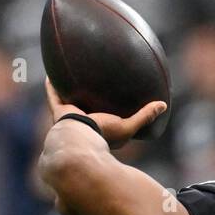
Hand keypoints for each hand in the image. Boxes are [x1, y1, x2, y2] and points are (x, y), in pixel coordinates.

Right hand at [44, 77, 166, 149]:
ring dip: (70, 90)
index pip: (108, 119)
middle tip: (93, 86)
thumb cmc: (103, 136)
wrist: (78, 141)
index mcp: (101, 130)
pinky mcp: (60, 112)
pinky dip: (52, 85)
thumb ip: (145, 116)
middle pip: (88, 108)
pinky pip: (54, 95)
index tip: (117, 102)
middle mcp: (85, 125)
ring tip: (70, 76)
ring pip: (70, 101)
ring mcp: (71, 119)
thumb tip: (163, 104)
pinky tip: (51, 72)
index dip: (112, 112)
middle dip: (89, 99)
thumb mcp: (127, 126)